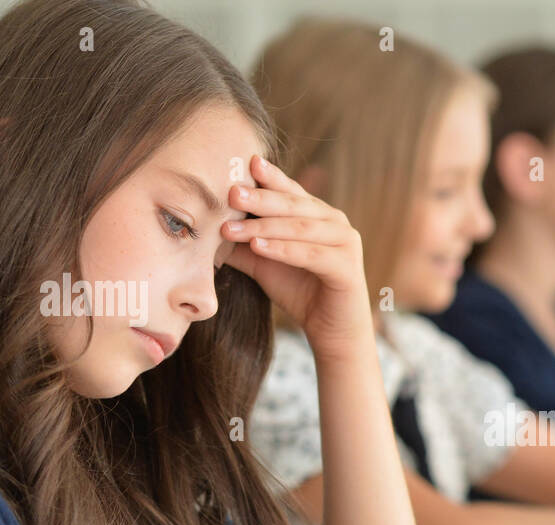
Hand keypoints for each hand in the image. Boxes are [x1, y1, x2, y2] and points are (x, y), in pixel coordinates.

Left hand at [222, 155, 372, 361]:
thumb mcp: (264, 262)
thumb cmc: (300, 292)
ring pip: (300, 228)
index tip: (244, 162)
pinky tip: (258, 246)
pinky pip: (311, 254)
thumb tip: (205, 225)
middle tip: (230, 193)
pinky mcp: (348, 267)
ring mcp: (346, 242)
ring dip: (264, 226)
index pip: (290, 190)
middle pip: (294, 204)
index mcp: (318, 214)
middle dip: (260, 198)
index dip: (269, 177)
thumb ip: (242, 241)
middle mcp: (336, 222)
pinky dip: (283, 249)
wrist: (332, 331)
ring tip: (232, 228)